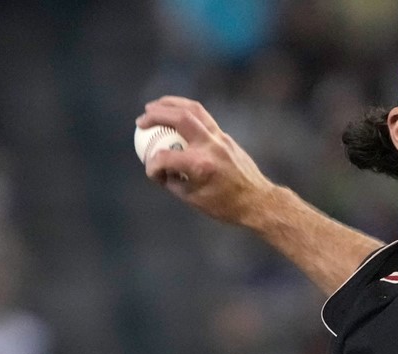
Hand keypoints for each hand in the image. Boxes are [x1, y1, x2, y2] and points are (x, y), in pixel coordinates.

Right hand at [136, 96, 275, 225]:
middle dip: (156, 115)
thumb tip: (158, 167)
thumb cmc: (224, 205)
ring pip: (194, 109)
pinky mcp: (225, 137)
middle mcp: (211, 147)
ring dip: (170, 104)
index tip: (151, 172)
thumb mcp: (192, 198)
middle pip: (180, 118)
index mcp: (200, 166)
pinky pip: (203, 117)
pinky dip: (186, 111)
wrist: (257, 201)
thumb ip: (171, 180)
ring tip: (153, 106)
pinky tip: (174, 113)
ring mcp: (221, 139)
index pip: (164, 158)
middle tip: (140, 121)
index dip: (151, 165)